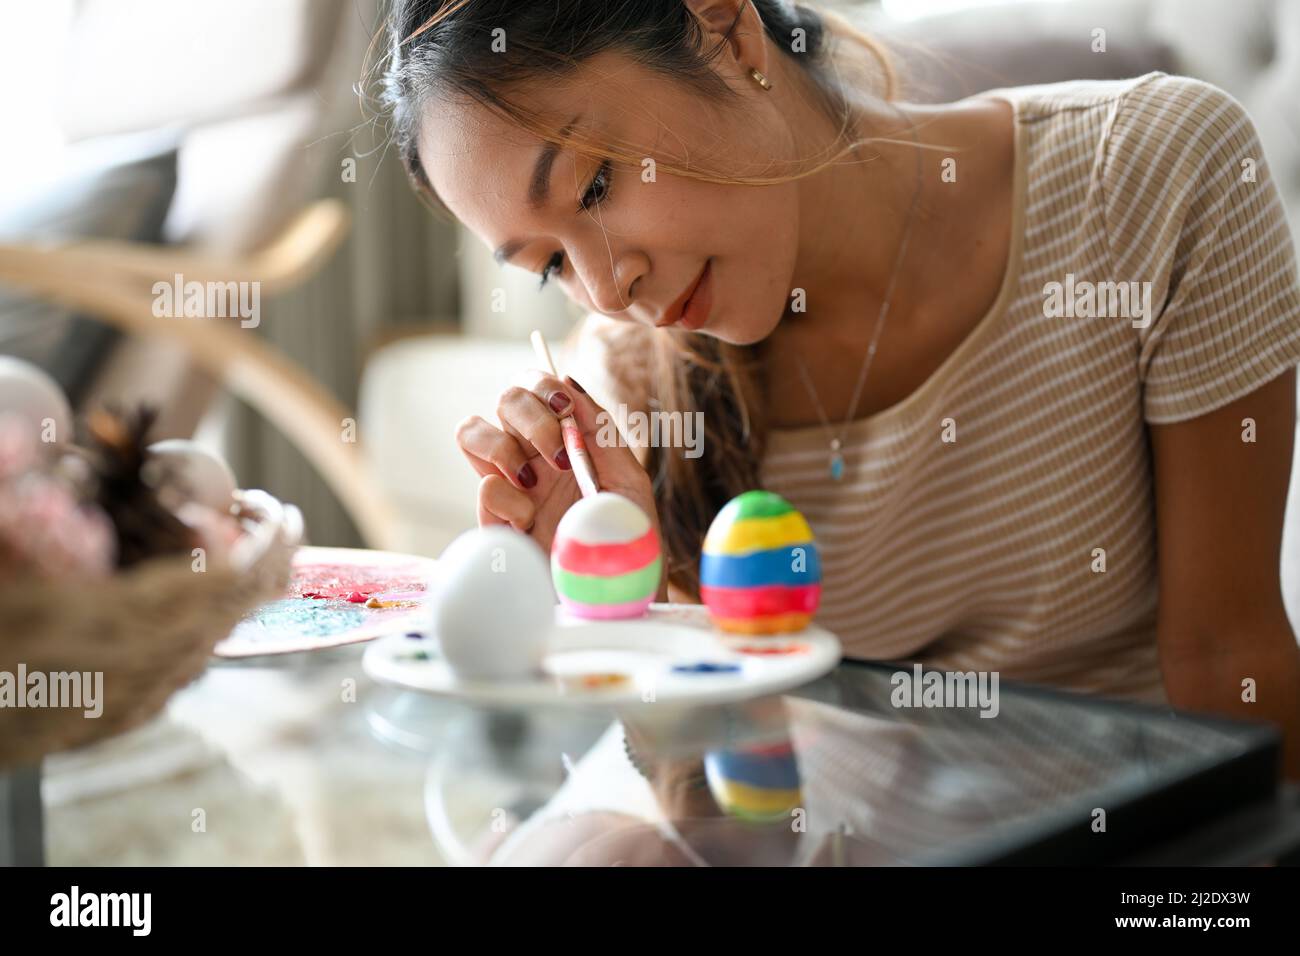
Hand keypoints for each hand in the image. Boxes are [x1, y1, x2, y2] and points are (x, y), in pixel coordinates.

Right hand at [455, 372, 661, 575]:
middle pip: (505, 398)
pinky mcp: (492, 524)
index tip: (565, 408)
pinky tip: (532, 523)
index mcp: (564, 441)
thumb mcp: (629, 482)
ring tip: (536, 482)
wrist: (616, 600)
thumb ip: (602, 433)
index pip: (536, 388)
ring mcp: (508, 488)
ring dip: (505, 447)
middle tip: (559, 451)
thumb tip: (570, 384)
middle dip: (530, 414)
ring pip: (471, 430)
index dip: (542, 384)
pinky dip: (511, 499)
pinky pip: (485, 487)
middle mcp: (531, 457)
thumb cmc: (627, 543)